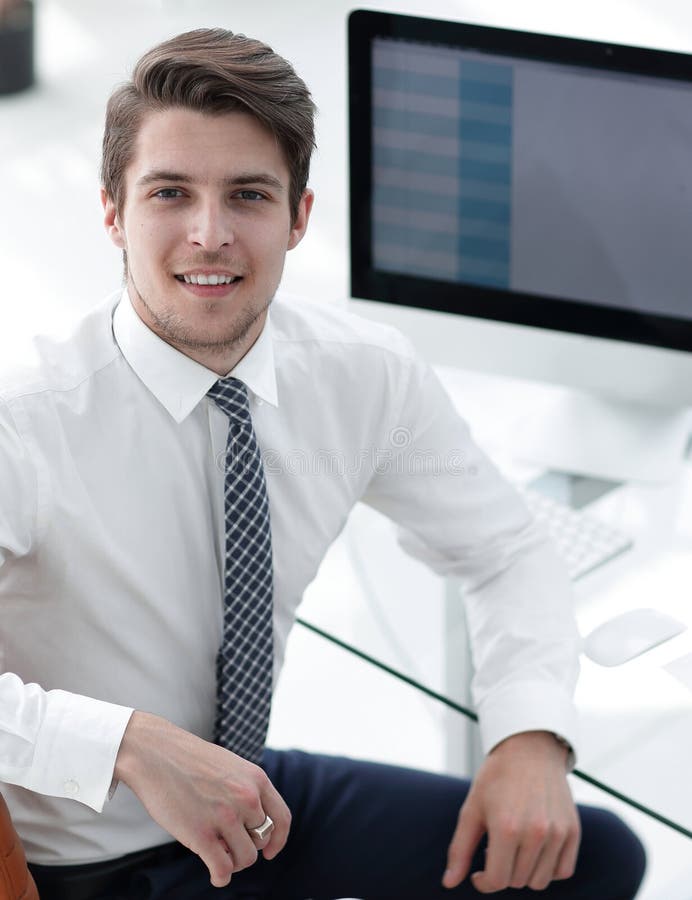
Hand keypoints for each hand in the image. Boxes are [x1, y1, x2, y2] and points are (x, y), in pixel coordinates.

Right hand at [114, 711, 290, 887]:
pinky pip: (223, 870)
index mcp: (256, 778)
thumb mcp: (230, 765)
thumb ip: (246, 789)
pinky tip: (214, 875)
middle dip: (245, 845)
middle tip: (224, 841)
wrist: (154, 753)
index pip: (282, 818)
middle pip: (261, 840)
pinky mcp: (201, 834)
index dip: (278, 840)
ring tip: (216, 852)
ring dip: (232, 861)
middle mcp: (246, 797)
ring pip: (245, 858)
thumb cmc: (188, 760)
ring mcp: (225, 816)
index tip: (269, 852)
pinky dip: (220, 877)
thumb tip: (253, 824)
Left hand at [443, 730, 579, 892]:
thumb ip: (459, 849)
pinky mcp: (573, 830)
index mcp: (506, 828)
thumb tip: (448, 883)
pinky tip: (534, 850)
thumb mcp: (472, 809)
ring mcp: (557, 833)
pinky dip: (548, 869)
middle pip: (517, 882)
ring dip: (524, 872)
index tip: (478, 873)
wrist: (529, 748)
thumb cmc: (496, 777)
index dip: (484, 883)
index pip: (497, 881)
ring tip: (514, 847)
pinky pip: (563, 871)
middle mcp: (535, 833)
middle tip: (496, 847)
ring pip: (540, 881)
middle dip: (502, 871)